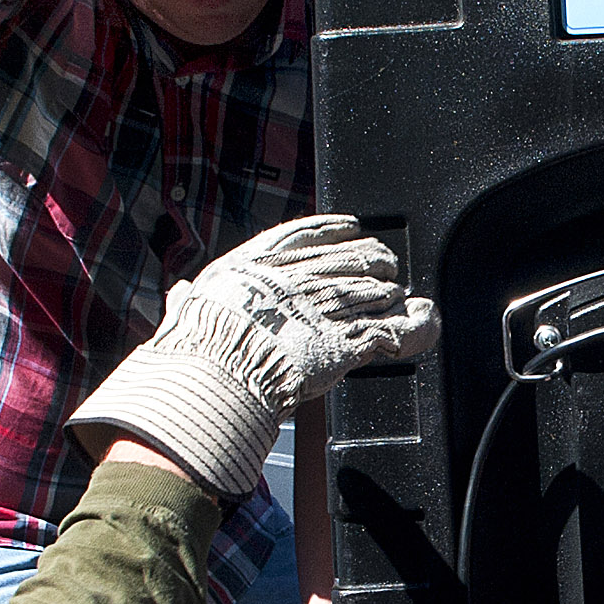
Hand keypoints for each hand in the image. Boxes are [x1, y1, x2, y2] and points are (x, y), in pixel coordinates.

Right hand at [70, 214, 439, 497]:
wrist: (214, 376)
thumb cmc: (193, 349)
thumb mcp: (184, 311)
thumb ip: (187, 301)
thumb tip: (178, 295)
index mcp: (258, 264)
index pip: (306, 233)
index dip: (334, 230)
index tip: (352, 227)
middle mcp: (298, 279)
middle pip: (350, 258)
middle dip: (372, 262)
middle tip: (385, 266)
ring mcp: (325, 310)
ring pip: (374, 290)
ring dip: (392, 294)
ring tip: (403, 297)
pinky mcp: (346, 344)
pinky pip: (391, 332)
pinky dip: (413, 327)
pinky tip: (425, 320)